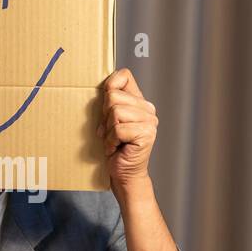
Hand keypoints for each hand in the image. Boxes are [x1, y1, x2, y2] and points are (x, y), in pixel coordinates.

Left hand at [97, 68, 157, 188]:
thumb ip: (108, 103)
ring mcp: (149, 121)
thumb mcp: (108, 120)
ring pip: (115, 112)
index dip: (109, 86)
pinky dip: (111, 141)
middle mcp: (148, 109)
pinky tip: (116, 148)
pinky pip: (118, 129)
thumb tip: (102, 90)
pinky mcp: (146, 134)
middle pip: (113, 96)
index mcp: (140, 102)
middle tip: (110, 132)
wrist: (124, 174)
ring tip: (114, 141)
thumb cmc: (115, 149)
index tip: (106, 107)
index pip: (124, 75)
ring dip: (108, 131)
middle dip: (104, 116)